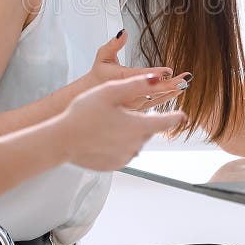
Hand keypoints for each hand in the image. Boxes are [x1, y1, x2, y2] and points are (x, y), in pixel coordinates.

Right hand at [60, 75, 186, 170]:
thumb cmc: (84, 112)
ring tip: (109, 122)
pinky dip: (118, 143)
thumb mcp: (110, 91)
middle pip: (148, 130)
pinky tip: (103, 135)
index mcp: (139, 126)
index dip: (175, 116)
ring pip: (135, 141)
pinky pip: (123, 152)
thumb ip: (137, 84)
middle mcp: (136, 145)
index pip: (167, 122)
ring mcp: (125, 157)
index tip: (183, 115)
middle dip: (142, 120)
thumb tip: (158, 79)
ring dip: (129, 132)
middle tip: (123, 111)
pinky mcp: (114, 165)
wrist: (62, 140)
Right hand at [85, 30, 190, 109]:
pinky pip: (153, 106)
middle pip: (152, 90)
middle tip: (186, 79)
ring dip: (170, 92)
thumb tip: (123, 32)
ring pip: (155, 100)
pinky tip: (175, 92)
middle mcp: (128, 96)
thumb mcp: (102, 56)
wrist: (88, 99)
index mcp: (121, 80)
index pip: (141, 76)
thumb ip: (113, 44)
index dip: (155, 73)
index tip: (169, 70)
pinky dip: (165, 98)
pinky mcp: (135, 113)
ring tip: (184, 85)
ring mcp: (132, 106)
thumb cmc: (97, 76)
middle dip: (171, 84)